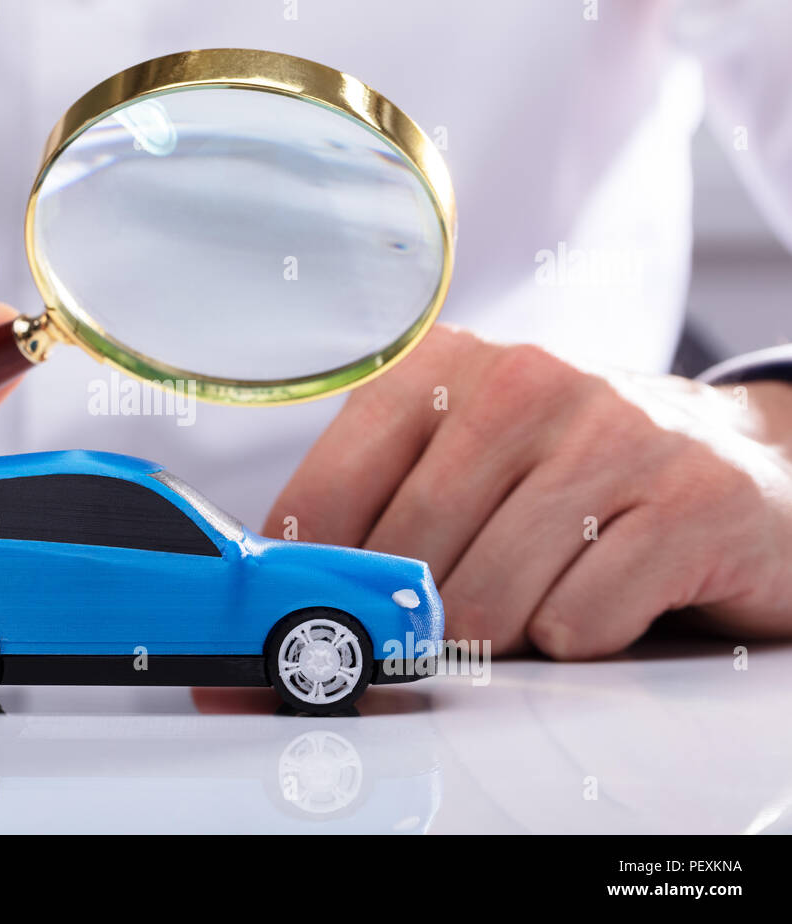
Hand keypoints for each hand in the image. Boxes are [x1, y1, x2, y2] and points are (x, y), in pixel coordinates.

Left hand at [266, 325, 791, 657]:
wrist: (742, 460)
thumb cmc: (571, 476)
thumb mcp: (464, 464)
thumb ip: (371, 521)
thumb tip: (264, 623)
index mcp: (440, 367)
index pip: (325, 496)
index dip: (305, 582)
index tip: (302, 627)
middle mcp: (523, 381)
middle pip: (404, 557)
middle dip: (413, 620)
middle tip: (442, 629)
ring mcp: (613, 434)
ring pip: (484, 601)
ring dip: (498, 635)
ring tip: (536, 600)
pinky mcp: (692, 501)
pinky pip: (576, 622)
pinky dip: (577, 639)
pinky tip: (604, 595)